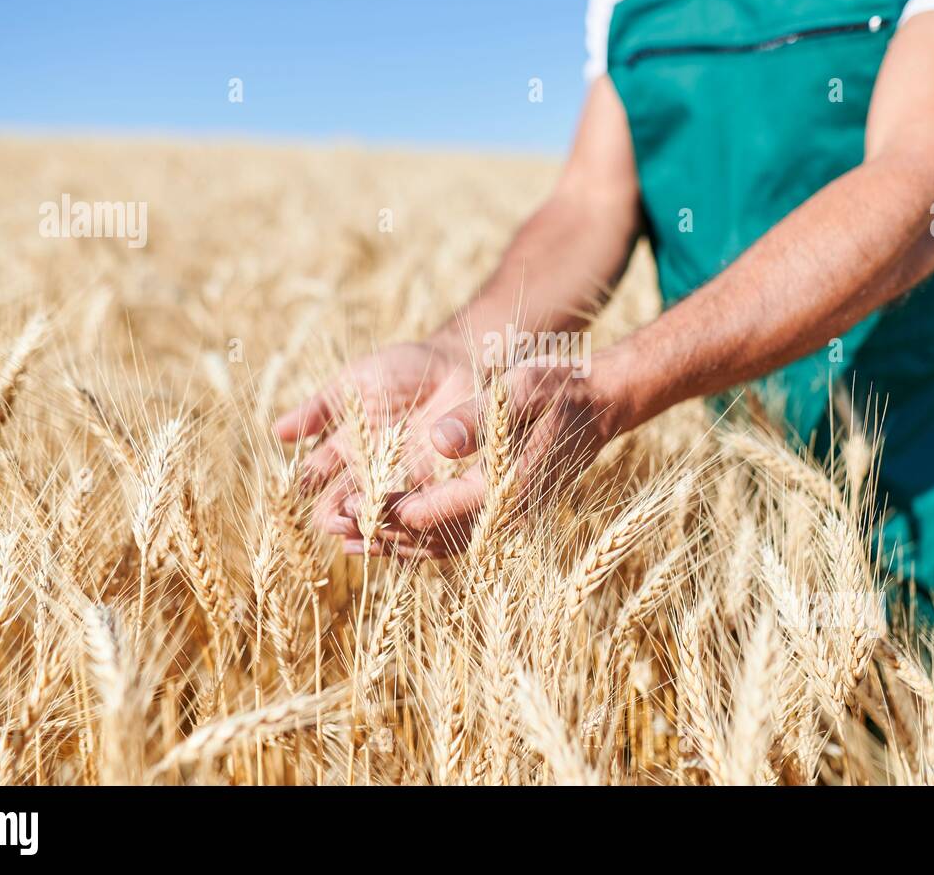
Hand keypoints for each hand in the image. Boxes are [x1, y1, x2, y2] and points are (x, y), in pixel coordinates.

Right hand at [272, 336, 475, 522]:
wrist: (454, 365)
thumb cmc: (400, 369)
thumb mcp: (355, 382)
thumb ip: (320, 407)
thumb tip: (277, 432)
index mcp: (344, 450)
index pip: (315, 478)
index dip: (306, 489)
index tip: (301, 494)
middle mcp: (369, 475)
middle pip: (344, 509)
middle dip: (339, 518)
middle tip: (344, 520)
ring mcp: (403, 484)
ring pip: (381, 519)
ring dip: (374, 527)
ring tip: (374, 527)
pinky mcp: (438, 489)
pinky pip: (423, 517)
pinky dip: (414, 527)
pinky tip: (410, 529)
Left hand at [329, 355, 627, 558]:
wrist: (597, 406)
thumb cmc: (557, 390)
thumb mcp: (523, 387)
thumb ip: (481, 414)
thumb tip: (439, 439)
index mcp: (514, 485)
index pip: (448, 507)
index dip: (400, 508)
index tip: (359, 504)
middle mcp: (510, 514)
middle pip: (439, 535)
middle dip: (386, 532)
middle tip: (336, 524)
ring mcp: (507, 520)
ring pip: (443, 546)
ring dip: (395, 545)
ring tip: (345, 540)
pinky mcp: (500, 517)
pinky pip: (453, 540)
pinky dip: (416, 543)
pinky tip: (379, 540)